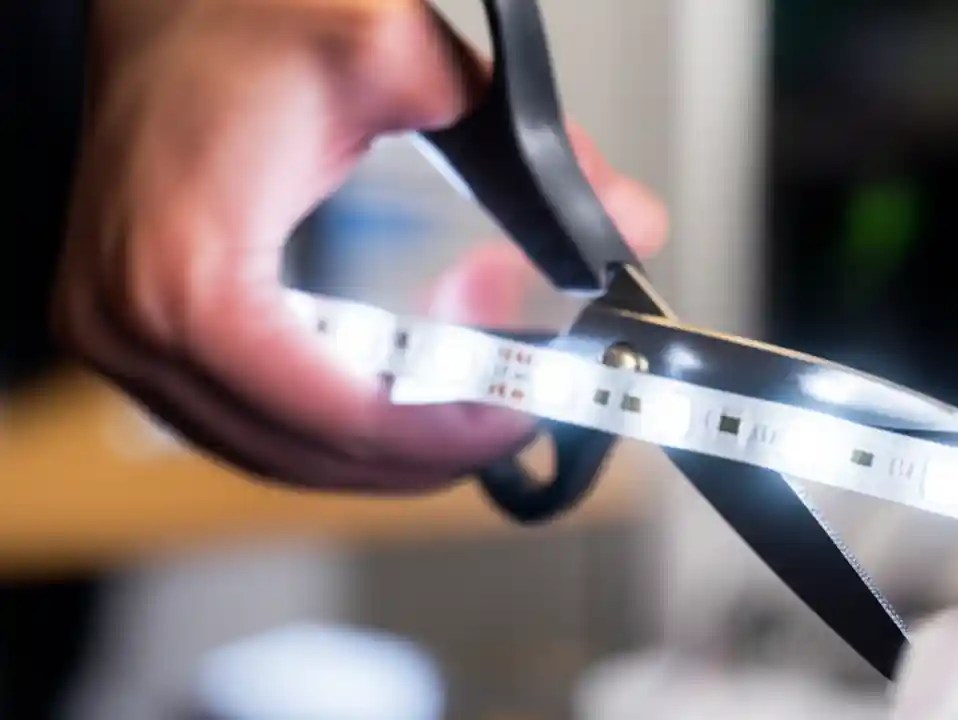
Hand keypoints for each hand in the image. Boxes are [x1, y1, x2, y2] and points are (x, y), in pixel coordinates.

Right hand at [54, 0, 665, 490]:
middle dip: (430, 442)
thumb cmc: (233, 6)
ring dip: (385, 438)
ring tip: (467, 385)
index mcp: (192, 272)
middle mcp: (135, 324)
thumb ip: (528, 152)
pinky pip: (244, 420)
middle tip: (513, 406)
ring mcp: (122, 336)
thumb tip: (629, 224)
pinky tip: (397, 383)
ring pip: (278, 452)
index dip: (450, 434)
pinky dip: (331, 419)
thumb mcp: (399, 59)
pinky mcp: (131, 331)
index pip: (344, 416)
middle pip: (313, 452)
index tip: (521, 414)